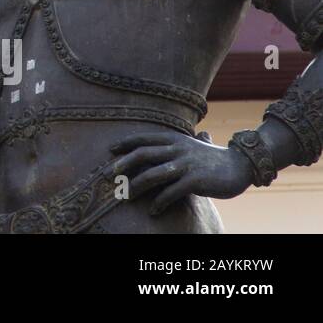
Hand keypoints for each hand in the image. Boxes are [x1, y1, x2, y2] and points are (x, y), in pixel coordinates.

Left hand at [111, 131, 254, 215]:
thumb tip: (154, 145)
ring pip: (153, 174)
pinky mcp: (195, 181)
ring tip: (126, 197)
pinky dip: (159, 202)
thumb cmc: (212, 157)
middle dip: (122, 165)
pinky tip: (152, 210)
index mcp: (173, 138)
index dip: (125, 143)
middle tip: (107, 175)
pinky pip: (171, 192)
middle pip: (142, 154)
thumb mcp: (190, 144)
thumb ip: (174, 144)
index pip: (143, 138)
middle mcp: (177, 148)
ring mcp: (186, 164)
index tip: (110, 150)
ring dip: (137, 187)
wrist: (241, 165)